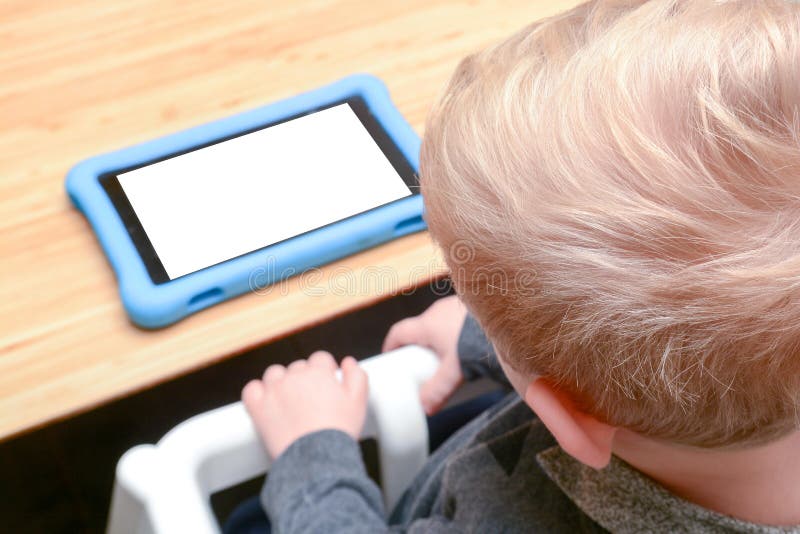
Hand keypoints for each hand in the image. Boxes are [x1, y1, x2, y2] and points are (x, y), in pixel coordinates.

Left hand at [242, 351, 368, 458]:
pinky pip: (251, 389)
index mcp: (319, 372)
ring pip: (274, 374)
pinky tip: (267, 403)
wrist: (316, 459)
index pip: (320, 358)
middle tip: (311, 401)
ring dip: (280, 383)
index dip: (324, 371)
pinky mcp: (258, 406)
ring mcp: (274, 390)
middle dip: (304, 380)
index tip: (326, 384)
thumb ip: (357, 375)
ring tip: (289, 403)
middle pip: (298, 367)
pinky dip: (257, 393)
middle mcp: (294, 376)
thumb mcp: (359, 401)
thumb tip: (348, 362)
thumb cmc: (339, 431)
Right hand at [382, 295, 467, 414]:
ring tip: (447, 354)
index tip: (390, 357)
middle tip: (421, 361)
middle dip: (418, 344)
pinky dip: (455, 330)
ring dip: (438, 336)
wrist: (507, 325)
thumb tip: (425, 408)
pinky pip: (455, 317)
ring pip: (439, 321)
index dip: (391, 345)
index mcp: (426, 325)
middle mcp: (437, 311)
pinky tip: (466, 342)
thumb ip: (437, 391)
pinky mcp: (471, 304)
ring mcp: (455, 305)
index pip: (398, 332)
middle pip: (419, 327)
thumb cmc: (475, 344)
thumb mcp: (453, 373)